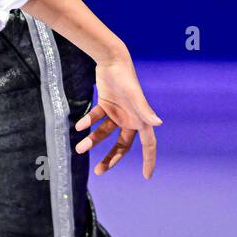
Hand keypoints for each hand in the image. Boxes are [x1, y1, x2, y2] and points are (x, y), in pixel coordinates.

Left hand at [74, 51, 162, 178]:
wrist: (112, 59)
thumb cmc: (126, 77)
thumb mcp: (135, 96)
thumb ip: (145, 111)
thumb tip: (158, 124)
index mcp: (141, 120)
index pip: (149, 145)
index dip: (149, 161)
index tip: (147, 177)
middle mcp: (130, 119)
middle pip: (122, 145)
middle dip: (112, 158)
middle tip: (100, 170)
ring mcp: (117, 113)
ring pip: (104, 133)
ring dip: (92, 141)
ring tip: (80, 148)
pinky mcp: (105, 105)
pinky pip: (95, 118)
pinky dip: (87, 122)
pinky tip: (78, 126)